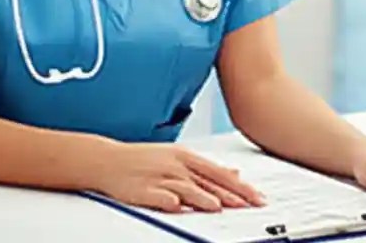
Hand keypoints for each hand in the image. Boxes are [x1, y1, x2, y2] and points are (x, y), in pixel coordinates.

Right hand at [96, 143, 265, 213]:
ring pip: (186, 187)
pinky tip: (179, 207)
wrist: (108, 160)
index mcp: (187, 157)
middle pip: (208, 181)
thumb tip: (235, 173)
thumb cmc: (145, 160)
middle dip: (231, 195)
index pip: (219, 173)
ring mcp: (159, 176)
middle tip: (250, 206)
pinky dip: (169, 201)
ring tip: (219, 207)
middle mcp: (176, 165)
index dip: (240, 186)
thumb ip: (207, 169)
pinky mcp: (143, 189)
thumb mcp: (179, 158)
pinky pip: (158, 196)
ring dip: (202, 198)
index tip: (257, 197)